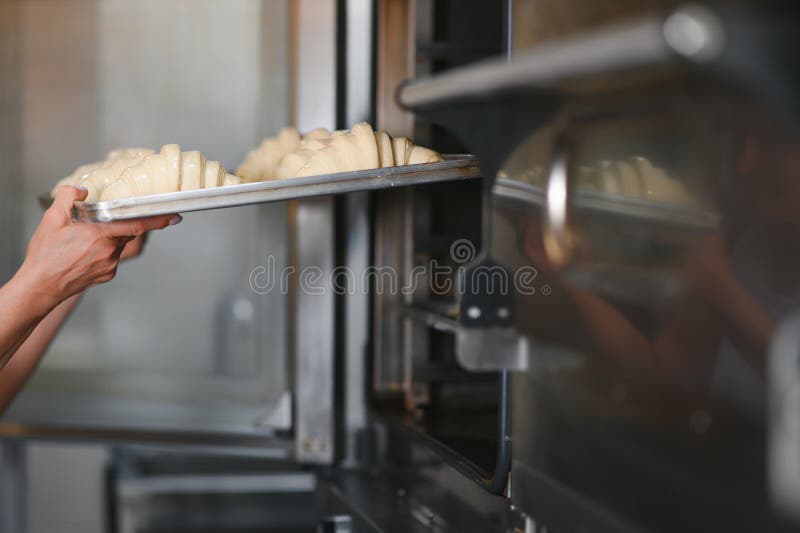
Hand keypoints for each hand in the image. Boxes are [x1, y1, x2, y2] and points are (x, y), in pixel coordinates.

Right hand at [14, 186, 179, 314]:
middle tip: (104, 222)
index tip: (174, 216)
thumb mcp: (52, 219)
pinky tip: (84, 251)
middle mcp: (110, 252)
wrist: (40, 286)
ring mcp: (110, 266)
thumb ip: (67, 197)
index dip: (158, 220)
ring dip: (109, 237)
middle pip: (127, 232)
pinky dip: (104, 250)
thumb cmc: (45, 255)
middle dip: (121, 224)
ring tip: (83, 239)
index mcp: (101, 236)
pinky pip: (112, 257)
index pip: (137, 225)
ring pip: (119, 245)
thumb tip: (82, 189)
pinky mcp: (107, 275)